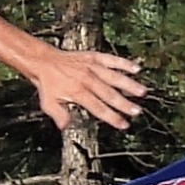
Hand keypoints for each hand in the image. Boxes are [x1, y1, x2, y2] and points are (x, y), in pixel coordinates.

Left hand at [26, 48, 146, 131]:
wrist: (43, 61)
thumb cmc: (47, 82)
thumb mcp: (48, 103)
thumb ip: (59, 115)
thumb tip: (66, 127)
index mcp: (77, 92)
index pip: (98, 107)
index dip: (111, 117)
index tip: (123, 124)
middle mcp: (86, 79)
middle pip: (109, 94)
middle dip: (124, 104)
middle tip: (137, 111)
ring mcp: (91, 67)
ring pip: (114, 77)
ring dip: (129, 85)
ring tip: (142, 92)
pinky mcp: (94, 57)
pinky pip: (111, 60)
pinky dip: (124, 63)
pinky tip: (136, 68)